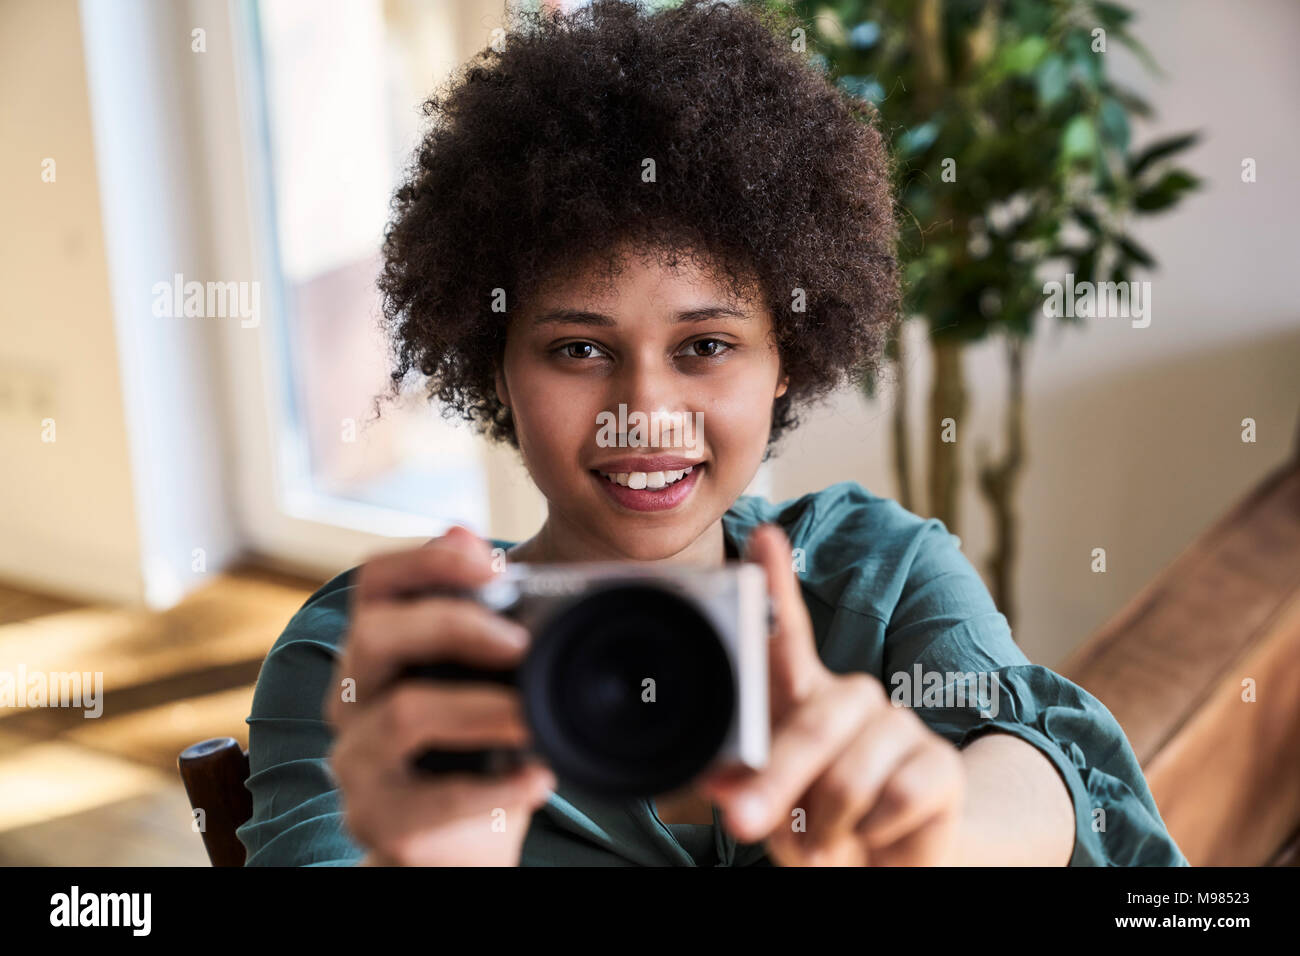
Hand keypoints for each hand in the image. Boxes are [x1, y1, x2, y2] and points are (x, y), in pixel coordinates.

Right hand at [325, 526, 555, 865]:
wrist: (456, 851)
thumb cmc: (471, 750)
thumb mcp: (478, 676)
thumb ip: (473, 609)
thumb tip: (462, 526)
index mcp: (376, 650)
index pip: (375, 580)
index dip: (428, 559)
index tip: (494, 563)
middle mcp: (351, 698)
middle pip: (374, 634)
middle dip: (454, 624)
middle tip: (520, 642)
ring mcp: (357, 761)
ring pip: (404, 714)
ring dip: (482, 707)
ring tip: (535, 716)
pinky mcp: (377, 819)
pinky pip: (433, 799)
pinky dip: (496, 787)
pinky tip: (537, 777)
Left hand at [697, 524, 965, 864]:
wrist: (884, 874)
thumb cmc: (821, 830)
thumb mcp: (774, 809)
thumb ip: (748, 787)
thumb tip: (717, 781)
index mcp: (805, 700)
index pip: (788, 635)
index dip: (777, 585)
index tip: (764, 537)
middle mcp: (855, 700)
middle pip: (814, 723)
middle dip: (776, 779)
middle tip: (742, 821)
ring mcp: (901, 726)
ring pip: (851, 772)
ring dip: (830, 823)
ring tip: (830, 840)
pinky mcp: (942, 764)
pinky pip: (900, 795)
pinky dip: (876, 832)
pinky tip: (877, 835)